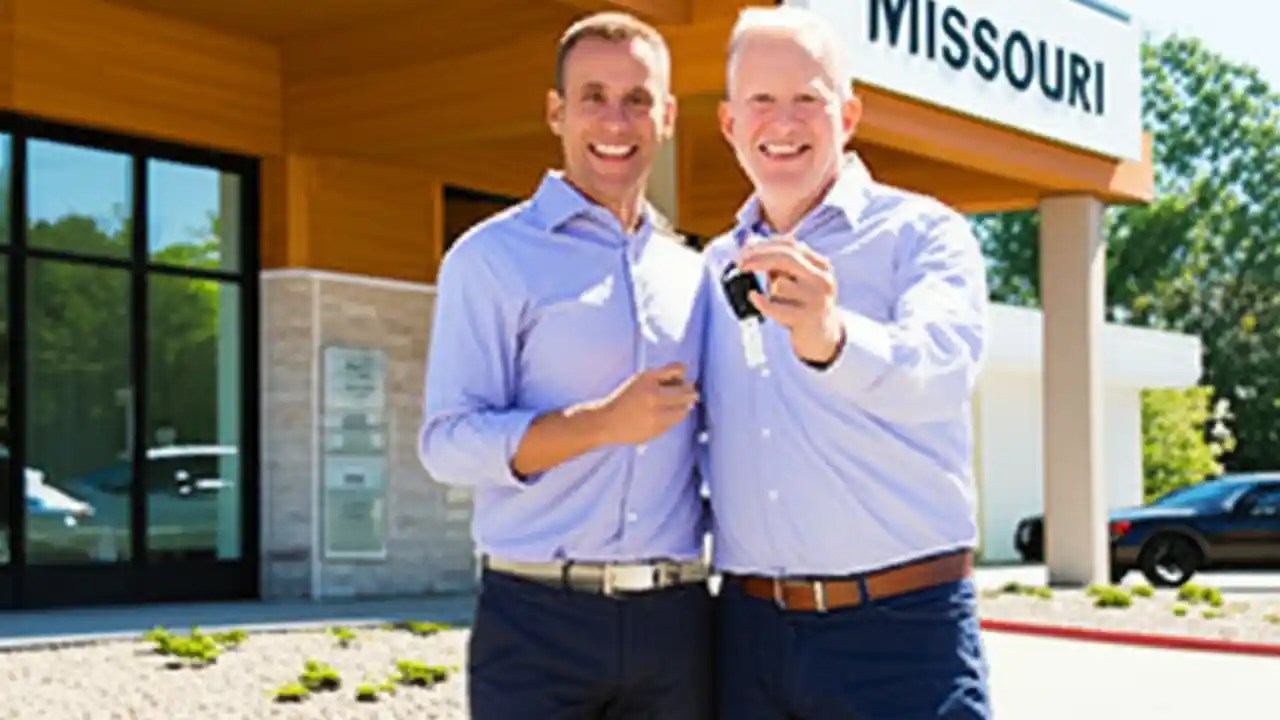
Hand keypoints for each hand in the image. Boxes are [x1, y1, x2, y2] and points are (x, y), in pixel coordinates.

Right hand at [595, 362, 698, 444]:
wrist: (606, 422)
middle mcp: (653, 396)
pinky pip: (673, 422)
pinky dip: (672, 417)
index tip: (679, 376)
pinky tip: (663, 415)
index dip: (681, 373)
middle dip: (689, 391)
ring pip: (683, 410)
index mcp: (648, 380)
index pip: (678, 369)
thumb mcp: (640, 380)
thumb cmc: (624, 398)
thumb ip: (662, 376)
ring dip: (684, 405)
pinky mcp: (656, 430)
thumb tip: (684, 376)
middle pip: (686, 392)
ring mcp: (656, 415)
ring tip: (676, 404)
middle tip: (690, 391)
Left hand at [738, 238, 843, 364]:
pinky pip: (775, 306)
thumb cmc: (801, 304)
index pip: (790, 244)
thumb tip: (748, 247)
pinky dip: (760, 301)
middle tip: (739, 263)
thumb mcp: (795, 281)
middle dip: (759, 257)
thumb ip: (777, 264)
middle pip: (787, 258)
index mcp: (820, 265)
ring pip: (780, 284)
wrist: (822, 337)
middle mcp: (822, 279)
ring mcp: (817, 299)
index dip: (764, 245)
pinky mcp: (806, 318)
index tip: (743, 250)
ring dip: (769, 289)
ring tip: (777, 300)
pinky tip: (753, 297)